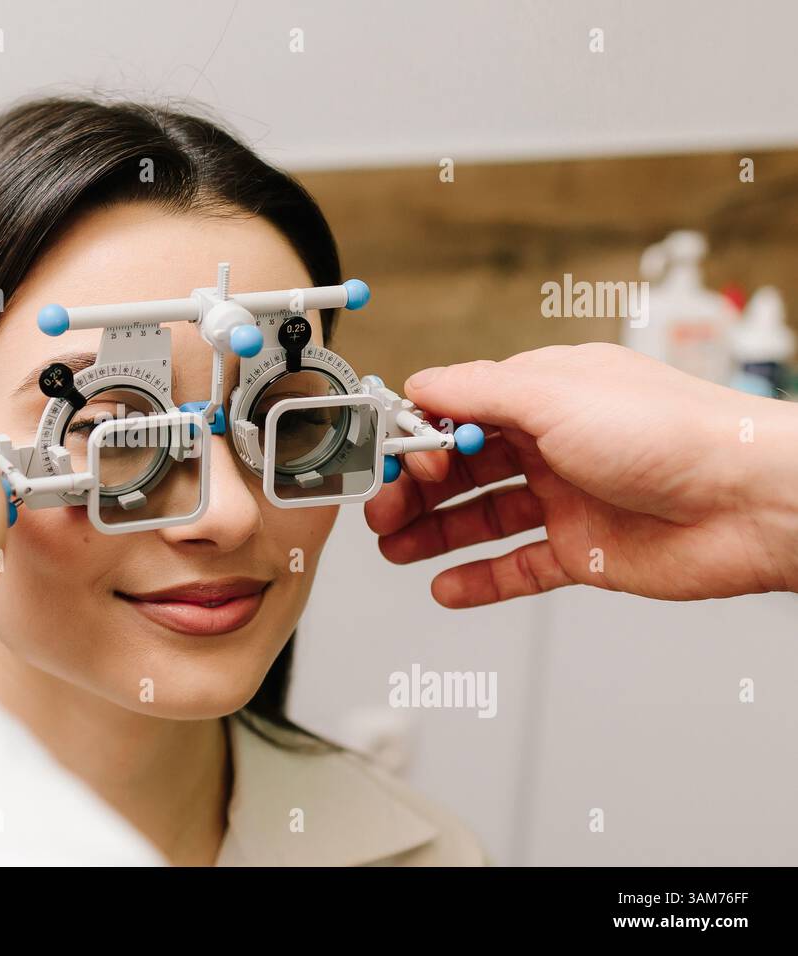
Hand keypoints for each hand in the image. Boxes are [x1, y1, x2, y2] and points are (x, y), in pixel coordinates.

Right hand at [366, 343, 797, 606]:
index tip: (384, 458)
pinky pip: (517, 567)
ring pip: (481, 517)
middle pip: (462, 468)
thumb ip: (477, 391)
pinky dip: (479, 579)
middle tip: (379, 511)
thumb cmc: (671, 433)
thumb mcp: (554, 395)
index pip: (458, 412)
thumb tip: (420, 384)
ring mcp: (567, 499)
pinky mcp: (583, 552)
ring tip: (393, 548)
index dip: (417, 436)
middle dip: (414, 489)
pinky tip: (445, 586)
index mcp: (544, 395)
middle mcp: (552, 444)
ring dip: (433, 532)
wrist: (750, 502)